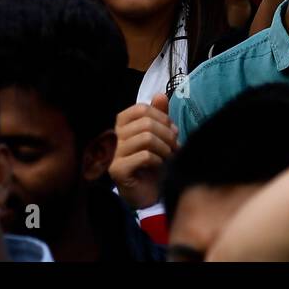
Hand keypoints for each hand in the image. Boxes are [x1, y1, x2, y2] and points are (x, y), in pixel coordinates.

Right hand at [108, 94, 177, 209]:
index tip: (172, 130)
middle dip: (167, 134)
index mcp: (122, 124)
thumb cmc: (152, 162)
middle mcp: (114, 136)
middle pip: (146, 123)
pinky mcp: (117, 170)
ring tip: (169, 156)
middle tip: (175, 146)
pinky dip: (159, 160)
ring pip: (146, 138)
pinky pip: (145, 156)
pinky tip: (160, 166)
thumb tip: (160, 94)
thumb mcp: (158, 136)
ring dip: (165, 148)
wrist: (146, 193)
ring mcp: (113, 153)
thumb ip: (159, 115)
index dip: (161, 117)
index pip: (141, 108)